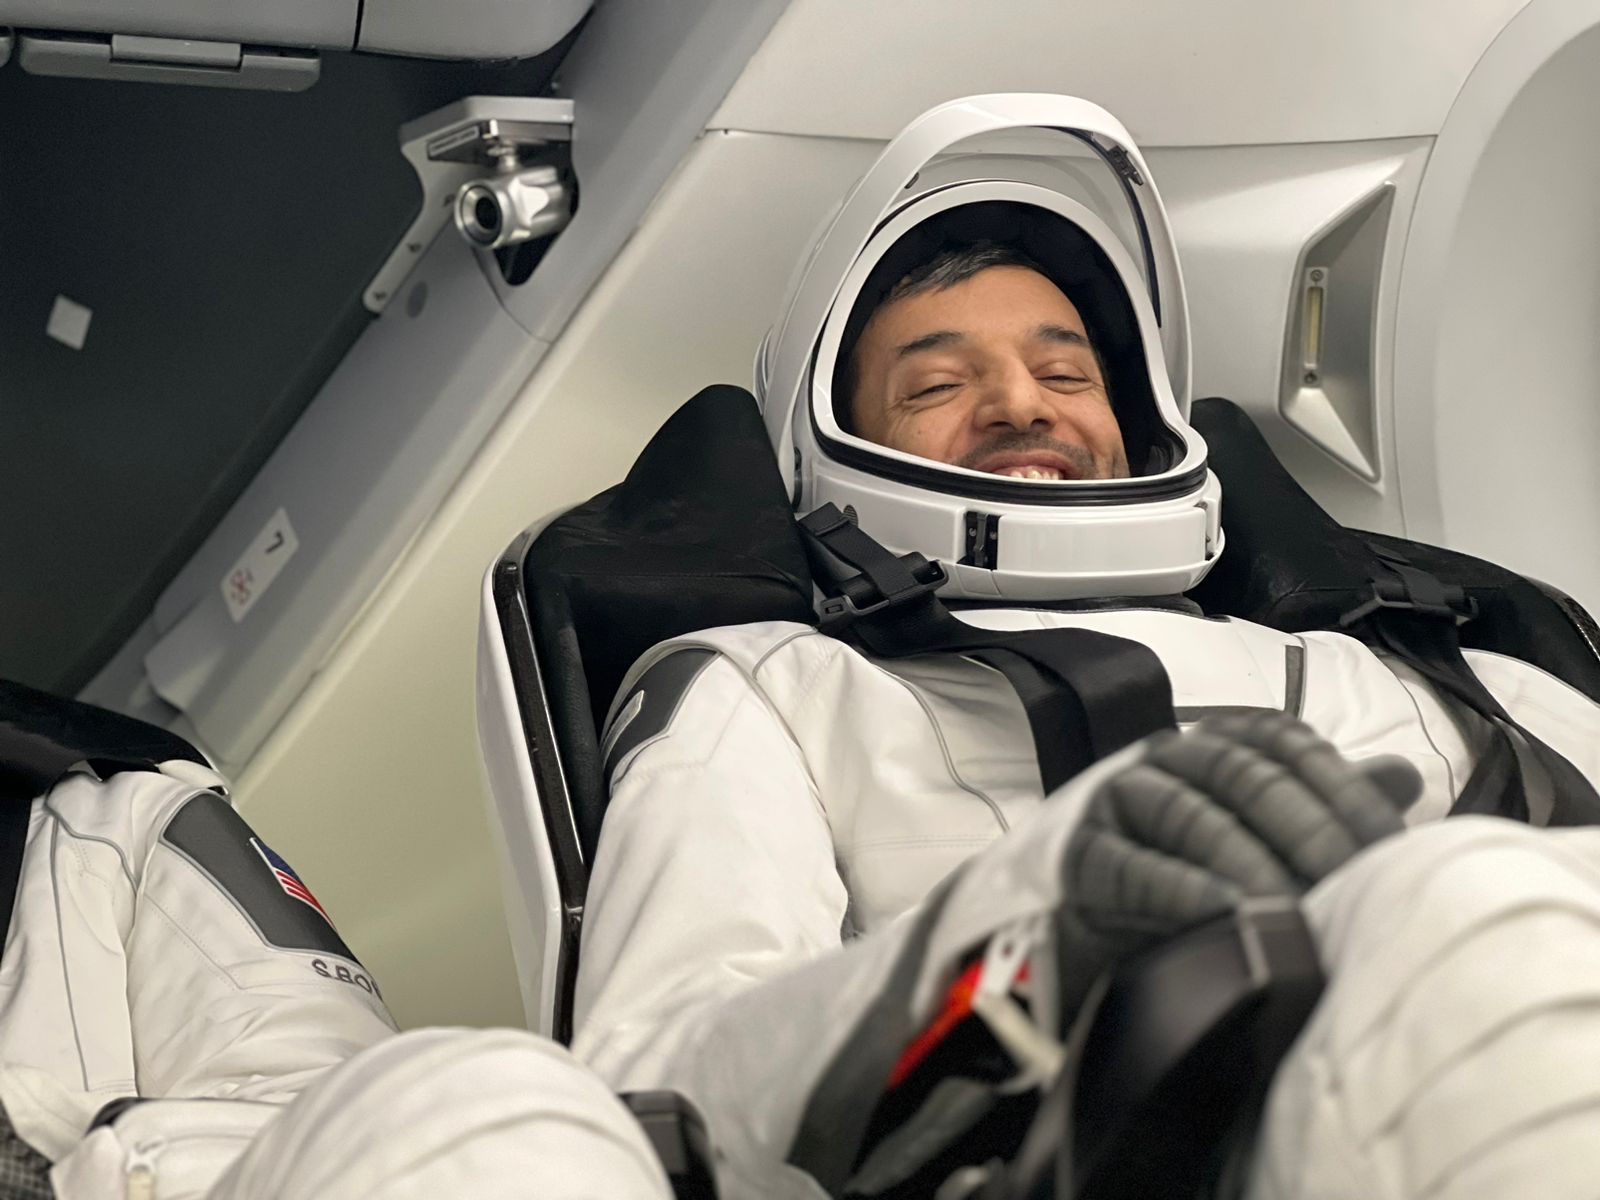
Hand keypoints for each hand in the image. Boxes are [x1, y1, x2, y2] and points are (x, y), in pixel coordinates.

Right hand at [1067, 710, 1417, 944]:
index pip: (1286, 744)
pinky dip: (1184, 890)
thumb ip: (1325, 805)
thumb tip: (1406, 775)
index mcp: (1214, 744)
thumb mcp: (1260, 838)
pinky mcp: (1080, 857)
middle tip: (1352, 885)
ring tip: (1295, 909)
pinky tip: (1227, 914)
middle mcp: (1164, 759)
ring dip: (1249, 862)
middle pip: (1243, 774)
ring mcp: (1115, 802)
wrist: (1086, 922)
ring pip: (1189, 814)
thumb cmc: (1185, 872)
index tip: (1388, 848)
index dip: (1343, 789)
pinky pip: (1133, 866)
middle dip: (1307, 829)